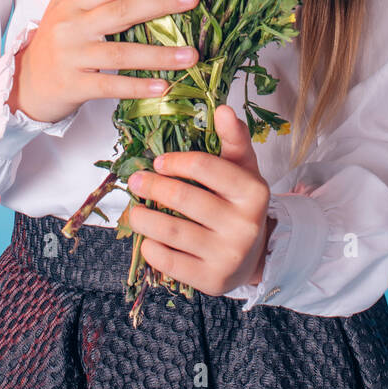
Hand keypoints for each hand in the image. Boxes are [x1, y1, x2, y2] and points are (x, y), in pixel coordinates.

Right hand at [8, 0, 200, 123]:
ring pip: (121, 53)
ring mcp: (71, 56)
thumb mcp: (68, 13)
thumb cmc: (57, 45)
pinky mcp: (73, 85)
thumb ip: (97, 1)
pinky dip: (138, 86)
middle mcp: (70, 26)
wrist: (24, 83)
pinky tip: (162, 86)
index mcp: (71, 3)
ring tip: (191, 55)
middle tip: (192, 0)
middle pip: (120, 12)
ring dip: (160, 54)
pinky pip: (111, 86)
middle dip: (160, 4)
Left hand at [126, 103, 274, 296]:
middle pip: (183, 197)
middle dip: (151, 186)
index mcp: (254, 192)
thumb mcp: (242, 169)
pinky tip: (148, 238)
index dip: (175, 161)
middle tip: (135, 180)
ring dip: (142, 216)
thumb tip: (224, 108)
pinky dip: (150, 247)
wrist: (254, 255)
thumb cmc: (239, 203)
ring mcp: (228, 255)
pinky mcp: (211, 280)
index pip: (205, 167)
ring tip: (133, 209)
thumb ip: (233, 138)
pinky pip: (168, 260)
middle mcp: (245, 225)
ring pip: (170, 230)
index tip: (158, 162)